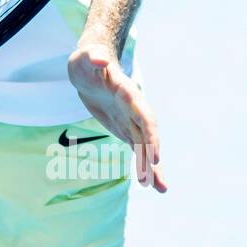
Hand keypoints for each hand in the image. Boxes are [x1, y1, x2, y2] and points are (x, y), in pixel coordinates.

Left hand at [67, 42, 166, 192]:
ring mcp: (130, 119)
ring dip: (152, 167)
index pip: (144, 116)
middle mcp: (134, 108)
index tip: (155, 155)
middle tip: (156, 182)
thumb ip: (93, 57)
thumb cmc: (87, 60)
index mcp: (128, 93)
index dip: (151, 134)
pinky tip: (149, 182)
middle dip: (152, 157)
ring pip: (144, 145)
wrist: (88, 66)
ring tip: (161, 189)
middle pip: (147, 135)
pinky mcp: (124, 127)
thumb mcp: (85, 57)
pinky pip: (136, 148)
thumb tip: (99, 59)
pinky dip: (143, 164)